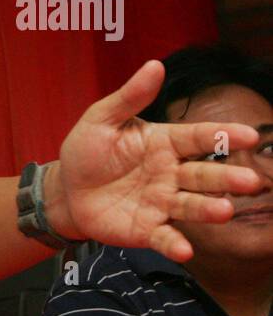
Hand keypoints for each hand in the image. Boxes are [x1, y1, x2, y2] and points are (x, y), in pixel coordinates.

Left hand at [48, 60, 261, 261]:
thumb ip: (129, 96)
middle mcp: (171, 173)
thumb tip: (154, 64)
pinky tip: (185, 251)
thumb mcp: (101, 119)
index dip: (223, 136)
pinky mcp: (147, 229)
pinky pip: (164, 237)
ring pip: (192, 206)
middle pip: (204, 175)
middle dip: (227, 179)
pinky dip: (176, 245)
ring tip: (225, 211)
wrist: (65, 190)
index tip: (250, 135)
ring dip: (209, 209)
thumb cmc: (87, 151)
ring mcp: (162, 203)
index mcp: (165, 143)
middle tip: (249, 182)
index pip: (198, 137)